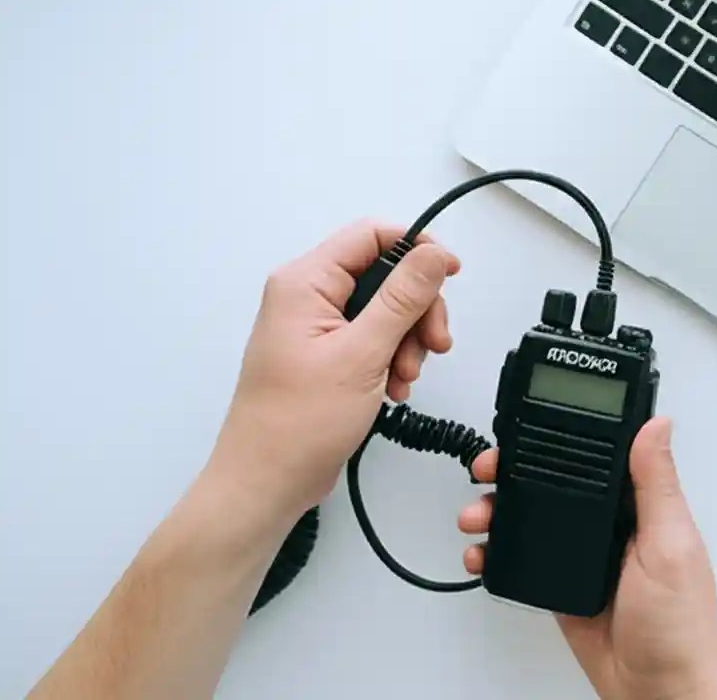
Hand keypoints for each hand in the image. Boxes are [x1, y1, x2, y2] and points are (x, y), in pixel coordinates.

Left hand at [208, 219, 459, 521]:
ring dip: (407, 341)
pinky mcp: (325, 355)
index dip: (417, 249)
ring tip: (405, 378)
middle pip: (383, 274)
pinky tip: (393, 389)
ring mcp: (315, 327)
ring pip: (384, 310)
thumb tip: (432, 254)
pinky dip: (392, 360)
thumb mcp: (362, 354)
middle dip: (416, 310)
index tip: (450, 275)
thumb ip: (402, 299)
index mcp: (304, 283)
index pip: (370, 234)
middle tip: (433, 345)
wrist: (266, 482)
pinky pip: (372, 339)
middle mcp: (306, 297)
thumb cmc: (296, 425)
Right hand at [458, 419, 716, 699]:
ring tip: (476, 514)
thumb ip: (656, 485)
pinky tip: (482, 552)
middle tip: (488, 470)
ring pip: (530, 517)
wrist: (658, 689)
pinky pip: (521, 558)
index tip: (527, 428)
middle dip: (514, 472)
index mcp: (643, 506)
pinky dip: (495, 553)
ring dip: (496, 510)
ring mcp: (583, 553)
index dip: (560, 436)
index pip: (598, 454)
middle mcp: (611, 524)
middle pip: (553, 481)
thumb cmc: (681, 625)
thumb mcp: (671, 544)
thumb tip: (657, 425)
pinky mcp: (561, 582)